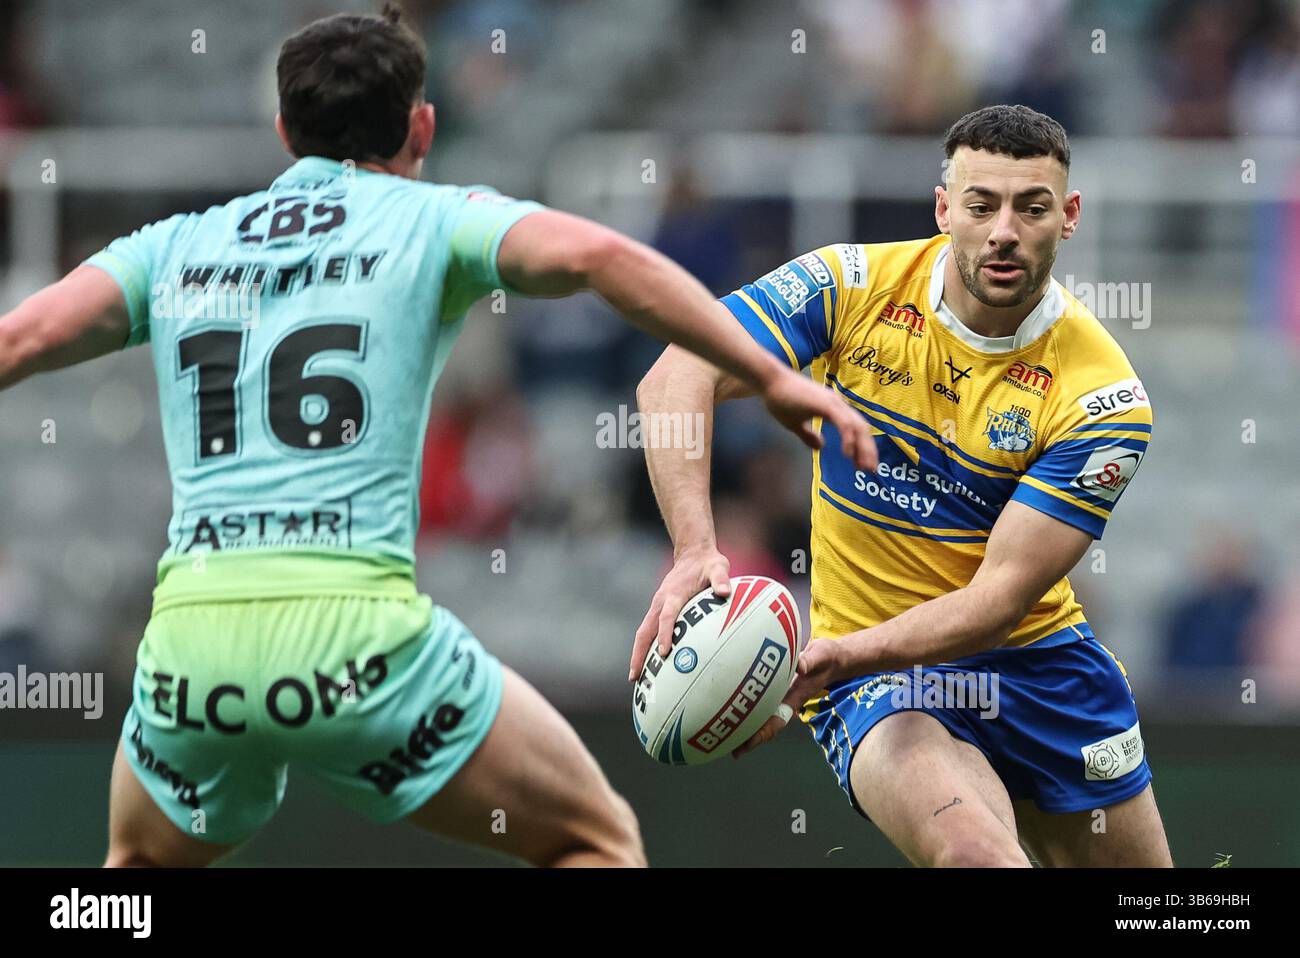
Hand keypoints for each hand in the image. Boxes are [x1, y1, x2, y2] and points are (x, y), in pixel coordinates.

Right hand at [629, 545, 730, 681]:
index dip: (665, 634)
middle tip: (636, 677)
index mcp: (674, 594)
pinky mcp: (659, 611)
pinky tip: (648, 666)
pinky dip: (645, 648)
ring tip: (636, 679)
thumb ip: (721, 579)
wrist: (692, 554)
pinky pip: (649, 632)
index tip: (664, 652)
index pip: (667, 616)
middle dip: (638, 654)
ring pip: (643, 634)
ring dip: (638, 654)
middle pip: (645, 631)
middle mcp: (660, 602)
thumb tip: (726, 592)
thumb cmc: (708, 564)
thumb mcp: (718, 567)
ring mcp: (657, 607)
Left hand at [732, 636, 841, 758]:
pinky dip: (748, 706)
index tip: (748, 743)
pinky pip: (761, 700)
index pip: (777, 720)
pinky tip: (733, 707)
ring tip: (725, 735)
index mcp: (794, 698)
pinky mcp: (776, 685)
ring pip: (761, 715)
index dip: (763, 733)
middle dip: (748, 736)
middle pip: (765, 724)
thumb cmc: (826, 659)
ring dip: (746, 725)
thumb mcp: (820, 657)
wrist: (833, 658)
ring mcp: (780, 694)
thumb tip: (800, 666)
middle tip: (727, 745)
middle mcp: (785, 700)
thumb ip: (809, 662)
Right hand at [758, 365, 877, 471]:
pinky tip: (848, 454)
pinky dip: (849, 439)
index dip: (862, 447)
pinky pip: (844, 424)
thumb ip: (809, 435)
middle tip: (871, 470)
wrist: (770, 382)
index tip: (863, 465)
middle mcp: (838, 404)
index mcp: (833, 408)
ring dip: (863, 448)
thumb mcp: (795, 424)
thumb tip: (821, 447)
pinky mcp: (826, 405)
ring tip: (864, 467)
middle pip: (862, 428)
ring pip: (857, 427)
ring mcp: (833, 403)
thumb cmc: (780, 400)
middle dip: (868, 450)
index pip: (855, 428)